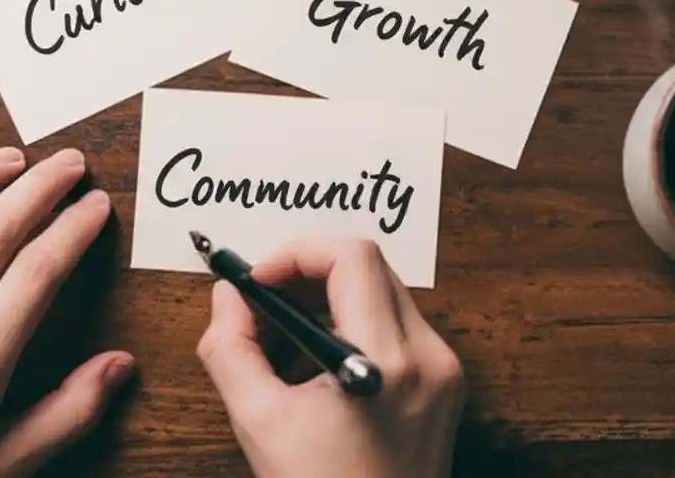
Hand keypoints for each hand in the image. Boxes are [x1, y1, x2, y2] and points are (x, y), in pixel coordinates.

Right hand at [196, 239, 465, 477]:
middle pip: (370, 268)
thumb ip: (231, 348)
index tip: (258, 281)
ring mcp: (444, 370)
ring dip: (328, 303)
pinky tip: (316, 370)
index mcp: (386, 361)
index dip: (296, 254)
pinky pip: (397, 328)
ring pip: (383, 295)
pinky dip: (353, 329)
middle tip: (264, 304)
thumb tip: (228, 297)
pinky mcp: (446, 385)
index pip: (351, 258)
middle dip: (309, 276)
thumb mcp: (259, 421)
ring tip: (285, 347)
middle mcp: (429, 356)